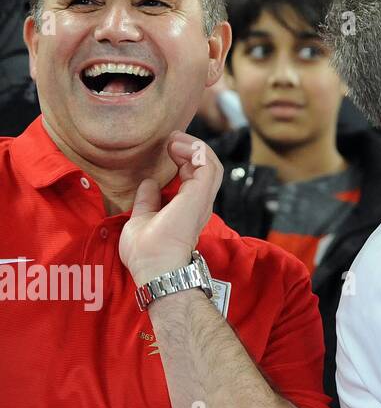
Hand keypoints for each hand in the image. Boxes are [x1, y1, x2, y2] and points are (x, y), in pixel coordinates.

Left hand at [120, 132, 222, 284]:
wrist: (155, 267)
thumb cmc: (147, 253)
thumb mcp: (141, 219)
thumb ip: (148, 201)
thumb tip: (148, 183)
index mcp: (189, 208)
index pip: (196, 176)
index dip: (184, 159)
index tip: (168, 150)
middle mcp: (200, 203)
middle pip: (207, 166)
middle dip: (191, 148)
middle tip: (172, 140)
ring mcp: (201, 199)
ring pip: (211, 163)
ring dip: (194, 147)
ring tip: (174, 140)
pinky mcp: (199, 195)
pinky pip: (207, 165)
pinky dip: (195, 151)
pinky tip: (177, 147)